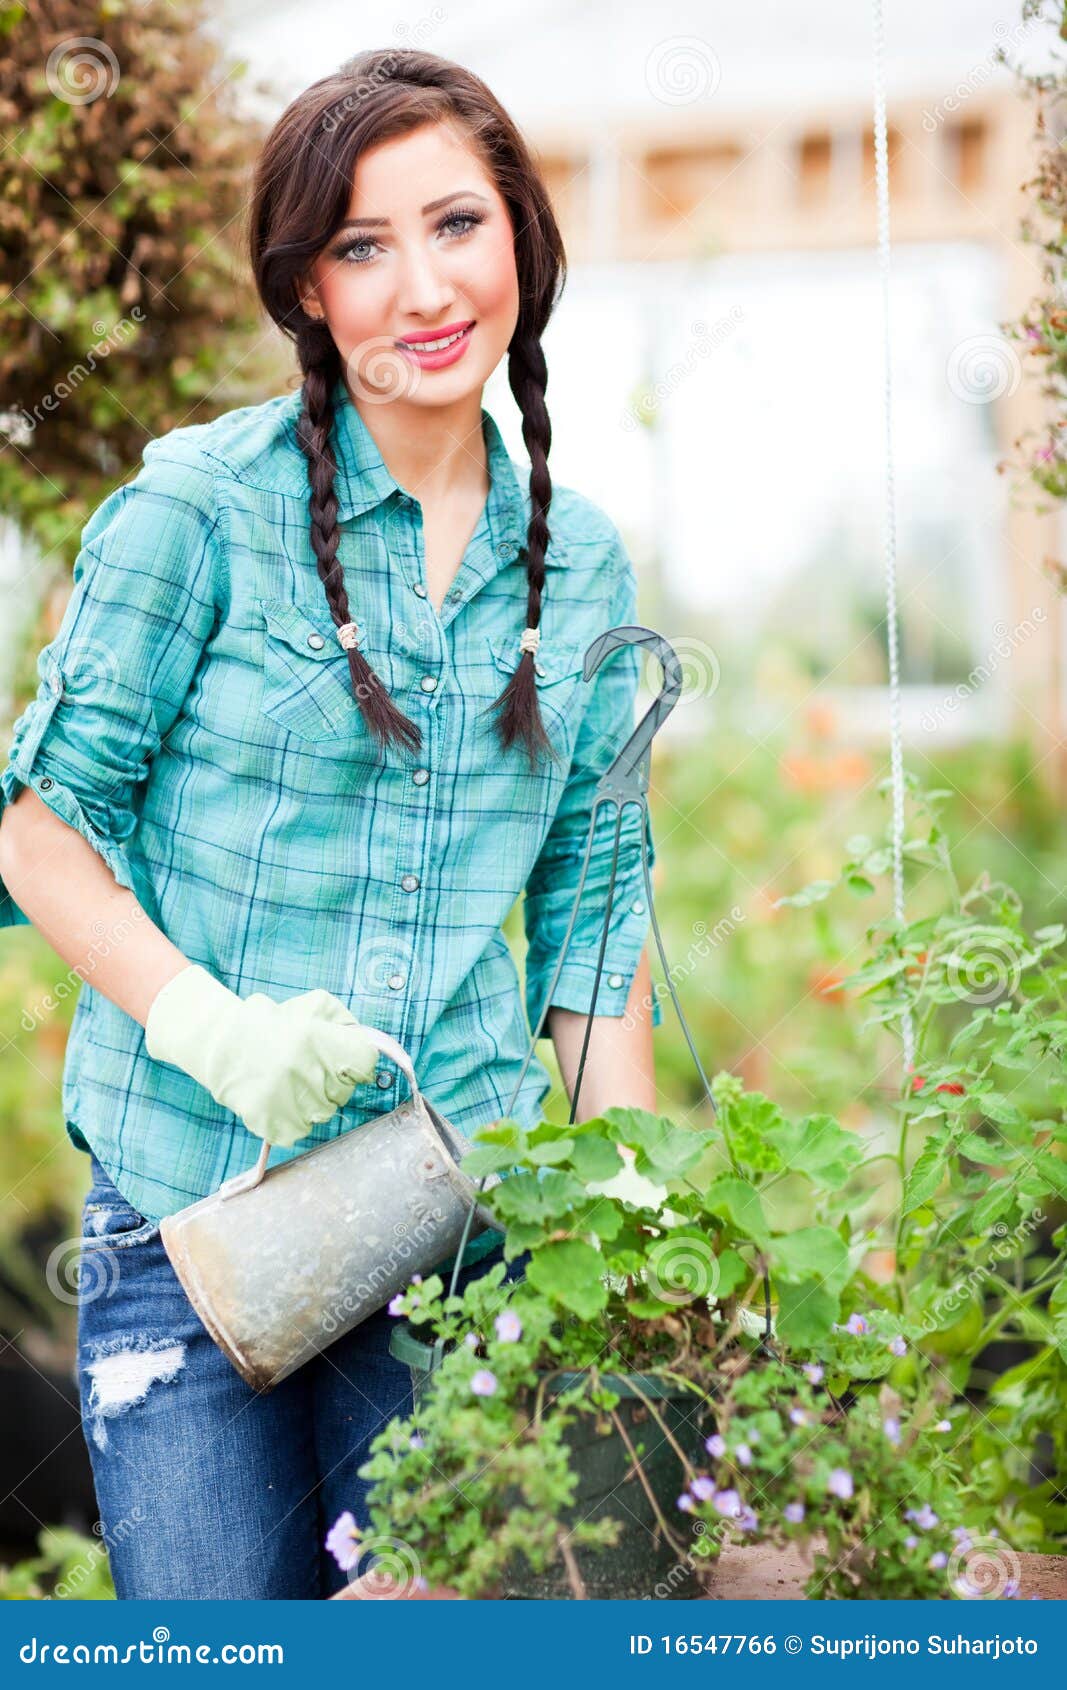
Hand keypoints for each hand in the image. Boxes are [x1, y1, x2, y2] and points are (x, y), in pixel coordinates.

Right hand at [145, 965, 377, 1147]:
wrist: (219, 1043)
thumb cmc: (271, 1024)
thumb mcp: (312, 1007)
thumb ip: (345, 1024)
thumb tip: (369, 1046)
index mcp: (316, 1040)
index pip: (365, 1063)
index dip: (357, 1063)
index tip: (346, 1063)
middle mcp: (304, 1071)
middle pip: (345, 1092)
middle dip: (332, 1082)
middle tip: (308, 1069)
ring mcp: (287, 1100)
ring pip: (324, 1113)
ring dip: (313, 1101)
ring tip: (291, 1083)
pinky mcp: (271, 1123)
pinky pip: (300, 1131)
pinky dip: (294, 1120)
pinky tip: (280, 1100)